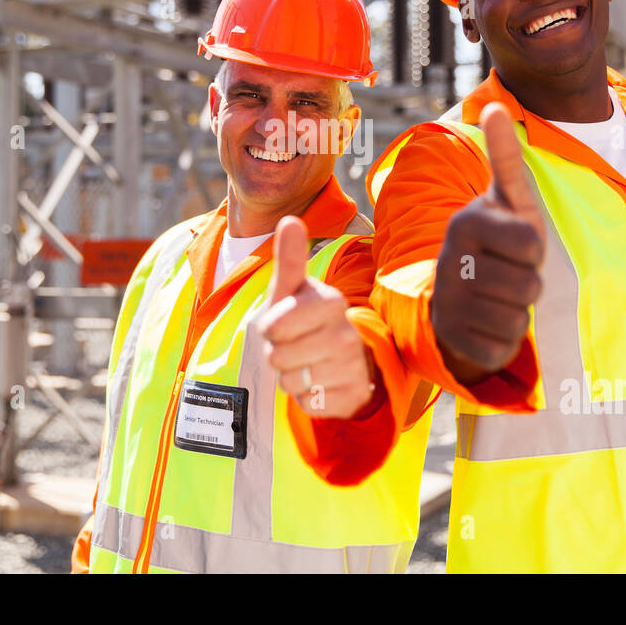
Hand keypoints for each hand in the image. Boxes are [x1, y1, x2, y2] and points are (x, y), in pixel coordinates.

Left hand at [254, 216, 378, 418]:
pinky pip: (310, 405)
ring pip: (294, 382)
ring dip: (290, 377)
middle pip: (281, 357)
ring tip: (304, 363)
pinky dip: (305, 398)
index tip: (279, 324)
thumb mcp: (290, 291)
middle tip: (291, 346)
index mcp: (331, 302)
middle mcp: (348, 333)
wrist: (332, 358)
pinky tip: (317, 384)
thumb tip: (291, 219)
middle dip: (277, 355)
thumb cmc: (303, 320)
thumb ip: (289, 259)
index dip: (270, 328)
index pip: (277, 325)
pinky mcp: (355, 396)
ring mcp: (354, 366)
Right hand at [430, 102, 546, 382]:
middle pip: (529, 284)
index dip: (534, 249)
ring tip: (500, 297)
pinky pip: (502, 345)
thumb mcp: (509, 201)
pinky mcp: (451, 337)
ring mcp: (447, 300)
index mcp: (467, 221)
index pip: (531, 242)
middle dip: (529, 284)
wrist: (461, 296)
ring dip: (518, 311)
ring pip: (517, 316)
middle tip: (508, 275)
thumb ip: (505, 158)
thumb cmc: (497, 244)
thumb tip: (494, 103)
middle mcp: (449, 260)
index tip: (516, 244)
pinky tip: (489, 322)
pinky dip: (504, 339)